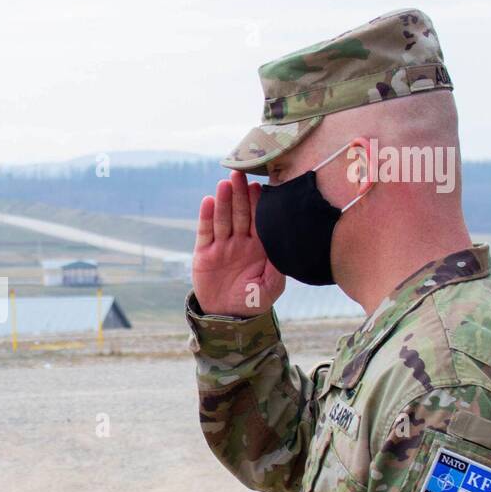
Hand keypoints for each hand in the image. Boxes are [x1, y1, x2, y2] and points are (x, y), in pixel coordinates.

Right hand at [191, 170, 284, 316]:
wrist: (227, 317)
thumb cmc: (253, 301)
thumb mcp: (271, 286)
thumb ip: (278, 266)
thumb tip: (286, 245)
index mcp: (259, 247)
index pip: (258, 220)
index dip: (258, 203)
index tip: (260, 185)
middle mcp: (240, 242)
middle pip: (239, 214)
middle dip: (240, 194)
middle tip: (239, 174)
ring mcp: (221, 246)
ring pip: (223, 219)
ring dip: (224, 201)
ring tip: (224, 184)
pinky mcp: (204, 253)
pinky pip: (205, 232)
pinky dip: (207, 217)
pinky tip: (209, 202)